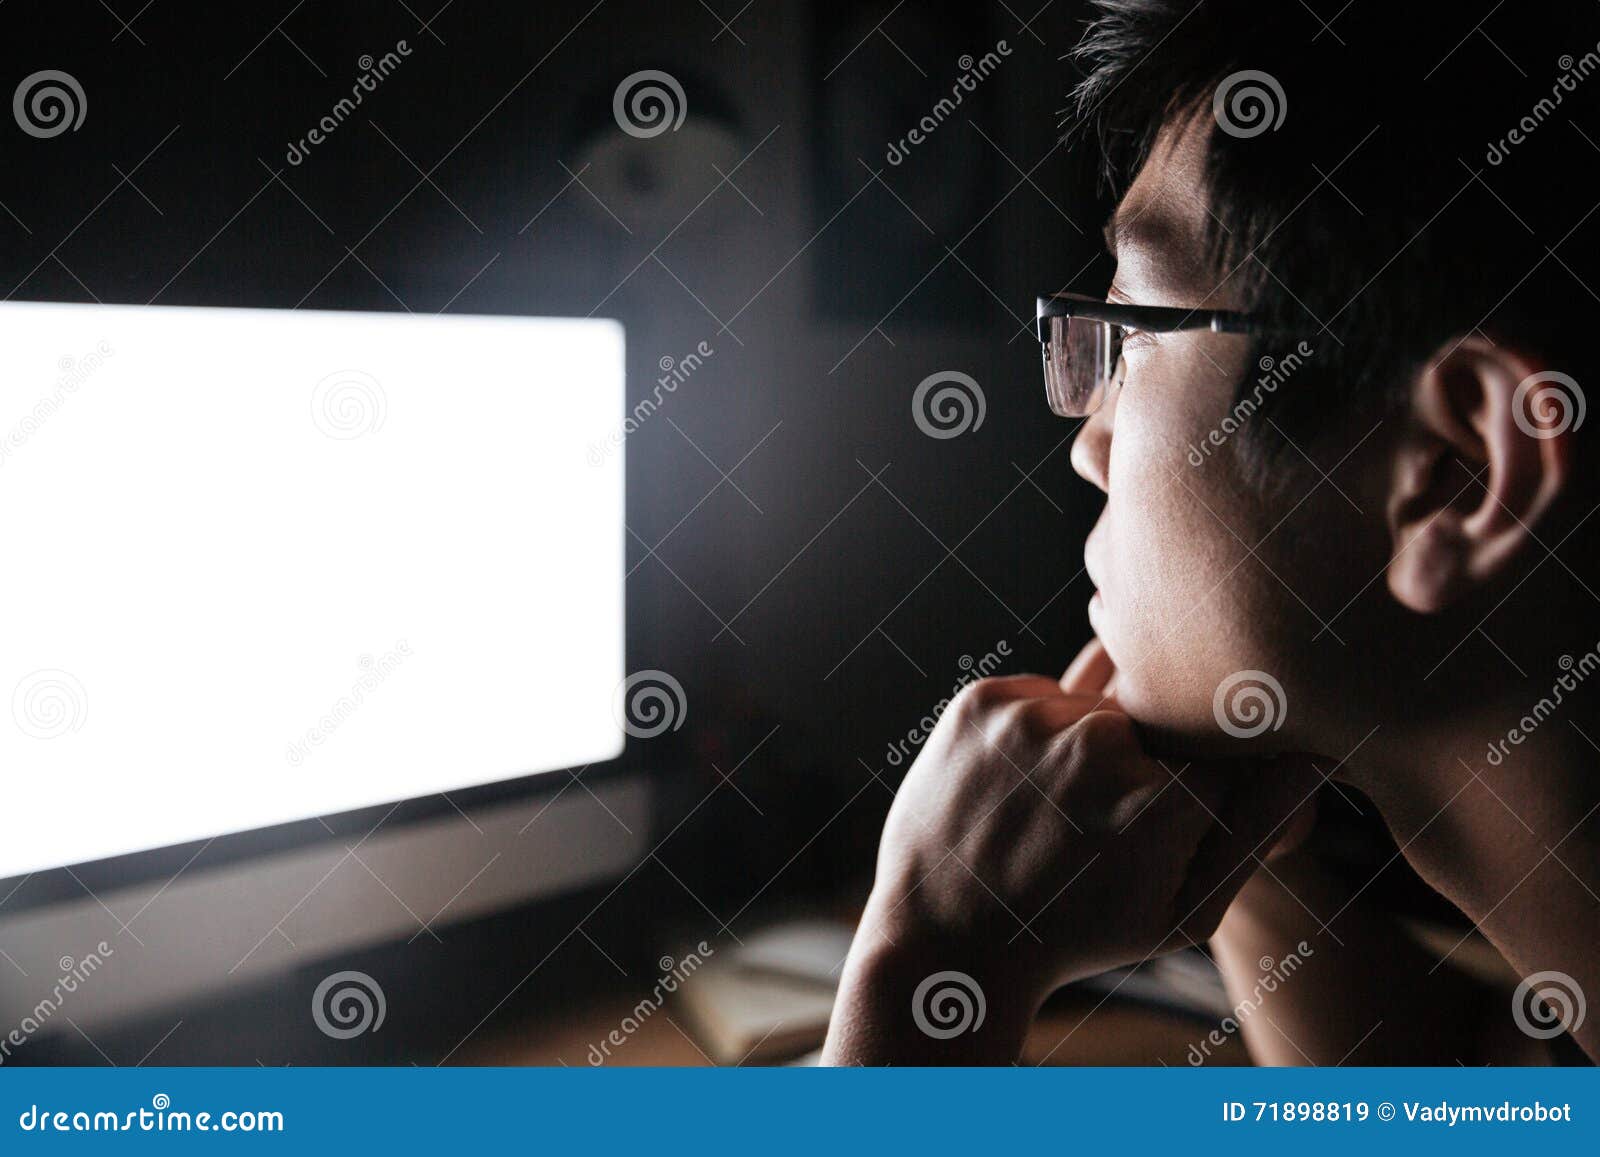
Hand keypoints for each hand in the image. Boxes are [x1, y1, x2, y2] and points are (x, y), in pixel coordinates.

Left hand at [823, 638, 1318, 1063]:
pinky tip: (1022, 787)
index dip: (1202, 788)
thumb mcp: (1182, 913)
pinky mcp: (984, 699)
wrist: (946, 937)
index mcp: (1164, 801)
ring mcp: (1032, 716)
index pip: (1228, 751)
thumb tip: (1313, 756)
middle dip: (1147, 763)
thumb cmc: (1077, 935)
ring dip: (1093, 740)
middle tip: (1095, 828)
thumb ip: (1256, 832)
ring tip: (1055, 811)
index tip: (1165, 824)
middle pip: (1161, 719)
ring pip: (1101, 699)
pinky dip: (1043, 728)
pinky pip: (1046, 691)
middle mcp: (1100, 743)